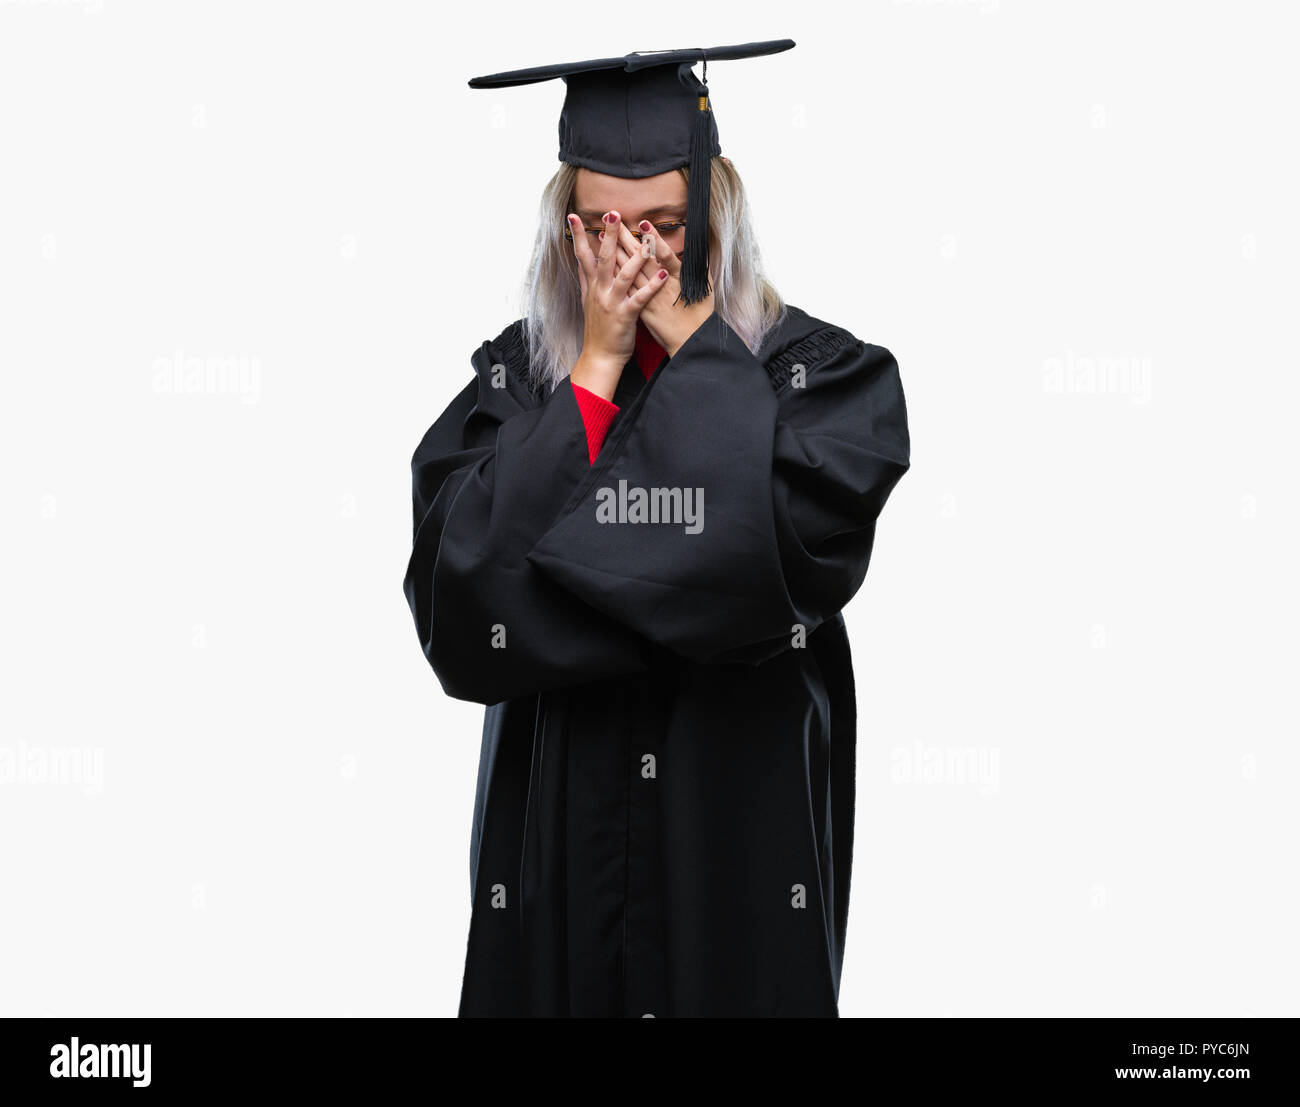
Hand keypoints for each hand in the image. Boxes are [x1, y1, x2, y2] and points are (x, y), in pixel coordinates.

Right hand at [568, 210, 669, 393]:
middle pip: (604, 258)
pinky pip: (640, 299)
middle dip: (609, 235)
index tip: (572, 215)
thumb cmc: (598, 329)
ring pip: (623, 275)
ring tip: (647, 241)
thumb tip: (581, 260)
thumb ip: (586, 279)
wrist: (600, 357)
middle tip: (613, 213)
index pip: (583, 255)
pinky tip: (664, 274)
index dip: (578, 235)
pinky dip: (652, 286)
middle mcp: (600, 291)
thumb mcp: (588, 302)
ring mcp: (612, 303)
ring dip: (636, 257)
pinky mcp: (625, 316)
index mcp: (593, 286)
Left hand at [605, 218, 714, 358]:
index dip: (654, 239)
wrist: (690, 341)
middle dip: (626, 238)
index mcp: (679, 278)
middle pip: (642, 258)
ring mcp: (650, 298)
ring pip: (630, 272)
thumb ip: (700, 267)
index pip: (665, 254)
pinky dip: (616, 276)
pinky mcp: (642, 309)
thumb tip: (701, 250)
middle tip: (613, 220)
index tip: (643, 223)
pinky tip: (606, 265)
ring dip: (615, 252)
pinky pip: (627, 290)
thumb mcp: (705, 288)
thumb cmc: (700, 314)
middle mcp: (662, 286)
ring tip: (605, 235)